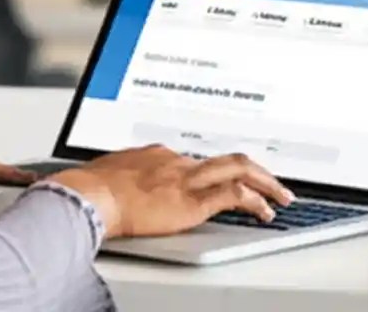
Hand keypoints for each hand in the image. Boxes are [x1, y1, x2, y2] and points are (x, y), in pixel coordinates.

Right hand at [48, 144, 294, 238]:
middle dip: (257, 170)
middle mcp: (179, 161)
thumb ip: (128, 174)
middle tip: (275, 181)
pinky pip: (233, 196)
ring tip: (282, 196)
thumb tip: (125, 184)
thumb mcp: (112, 173)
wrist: (85, 195)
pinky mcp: (191, 201)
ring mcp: (188, 179)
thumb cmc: (88, 188)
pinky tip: (264, 211)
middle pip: (229, 159)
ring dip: (266, 183)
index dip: (220, 171)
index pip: (201, 160)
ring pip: (240, 170)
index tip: (229, 178)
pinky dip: (254, 202)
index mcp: (160, 155)